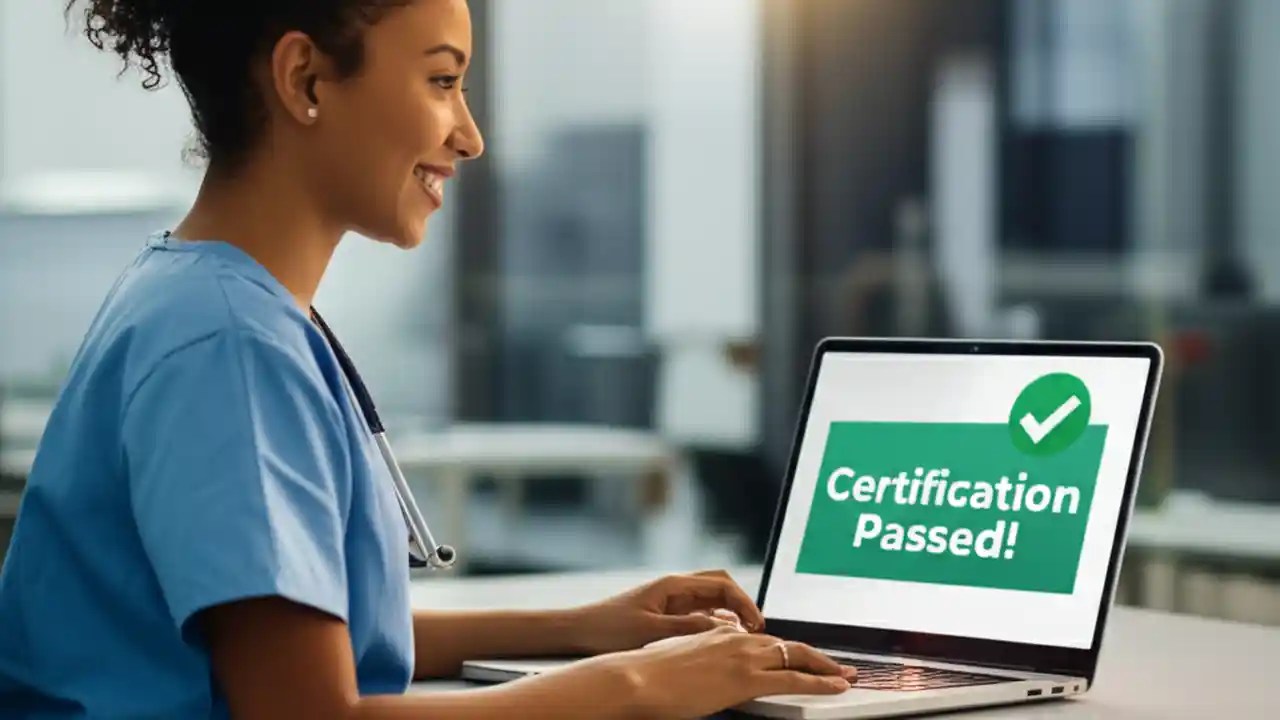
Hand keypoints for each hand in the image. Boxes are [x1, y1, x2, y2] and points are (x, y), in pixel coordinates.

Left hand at [569, 570, 764, 654]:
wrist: (579, 629)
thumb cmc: (607, 627)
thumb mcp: (650, 631)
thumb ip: (687, 627)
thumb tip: (722, 627)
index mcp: (673, 585)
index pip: (722, 585)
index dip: (745, 603)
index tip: (757, 624)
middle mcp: (675, 588)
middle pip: (721, 587)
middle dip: (743, 605)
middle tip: (757, 629)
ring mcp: (671, 600)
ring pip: (712, 600)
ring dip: (731, 614)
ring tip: (744, 637)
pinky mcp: (666, 613)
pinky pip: (700, 613)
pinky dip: (715, 622)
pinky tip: (720, 639)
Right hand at [609, 626, 856, 718]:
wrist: (638, 679)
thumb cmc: (648, 676)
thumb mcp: (679, 661)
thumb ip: (701, 662)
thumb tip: (706, 673)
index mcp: (719, 632)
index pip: (763, 640)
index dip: (787, 650)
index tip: (800, 657)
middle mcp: (735, 638)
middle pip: (786, 644)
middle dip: (817, 656)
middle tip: (838, 666)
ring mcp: (743, 657)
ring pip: (797, 657)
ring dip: (825, 667)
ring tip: (845, 676)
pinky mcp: (746, 679)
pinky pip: (794, 679)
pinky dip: (820, 681)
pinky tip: (836, 686)